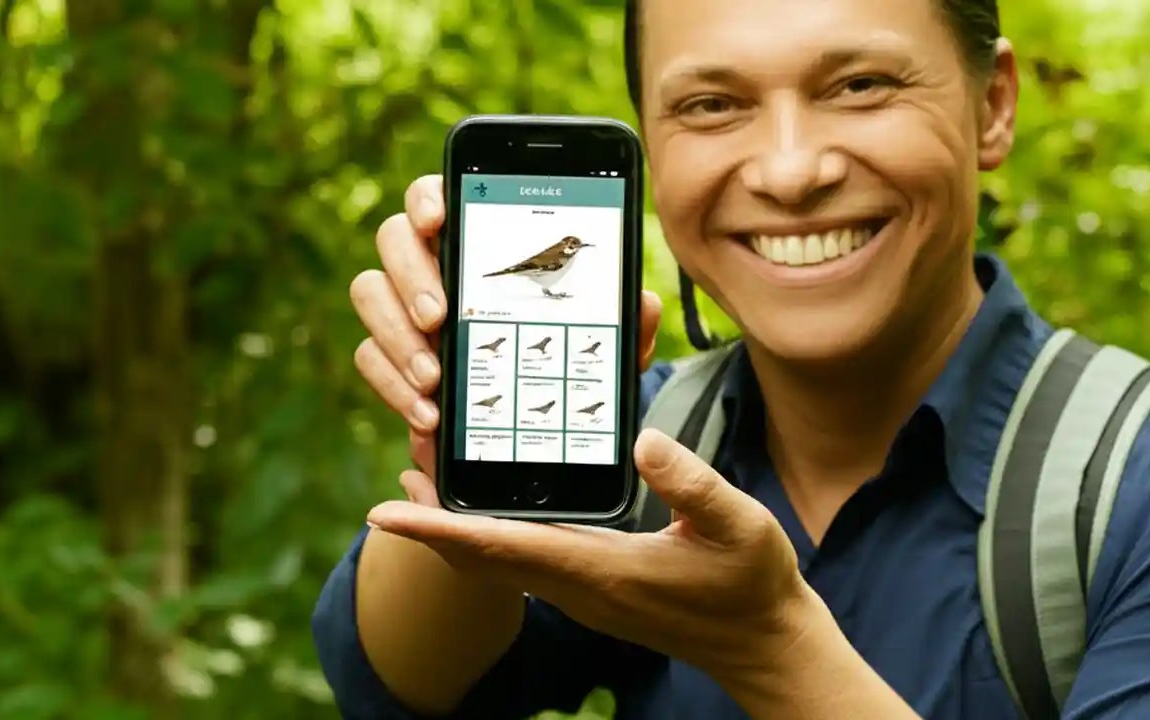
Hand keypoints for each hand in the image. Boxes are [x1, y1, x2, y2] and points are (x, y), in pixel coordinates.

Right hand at [350, 175, 663, 495]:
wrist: (539, 408)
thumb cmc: (569, 349)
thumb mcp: (605, 336)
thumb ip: (622, 317)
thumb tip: (645, 305)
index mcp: (475, 233)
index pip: (437, 193)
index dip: (429, 196)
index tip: (439, 218)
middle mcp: (429, 259)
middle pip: (393, 237)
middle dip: (412, 275)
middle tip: (440, 318)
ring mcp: (402, 305)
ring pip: (369, 293)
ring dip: (395, 334)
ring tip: (435, 377)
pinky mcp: (389, 354)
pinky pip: (370, 357)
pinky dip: (392, 385)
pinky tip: (429, 415)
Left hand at [365, 428, 815, 691]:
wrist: (764, 645)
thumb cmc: (753, 585)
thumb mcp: (739, 525)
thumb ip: (692, 484)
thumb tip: (640, 439)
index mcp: (602, 571)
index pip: (502, 547)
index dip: (439, 528)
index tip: (385, 513)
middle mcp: (579, 589)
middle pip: (482, 559)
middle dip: (432, 523)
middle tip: (396, 476)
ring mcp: (583, 596)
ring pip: (497, 565)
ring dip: (454, 531)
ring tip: (424, 482)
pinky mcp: (592, 592)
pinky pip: (520, 566)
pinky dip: (487, 539)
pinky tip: (483, 512)